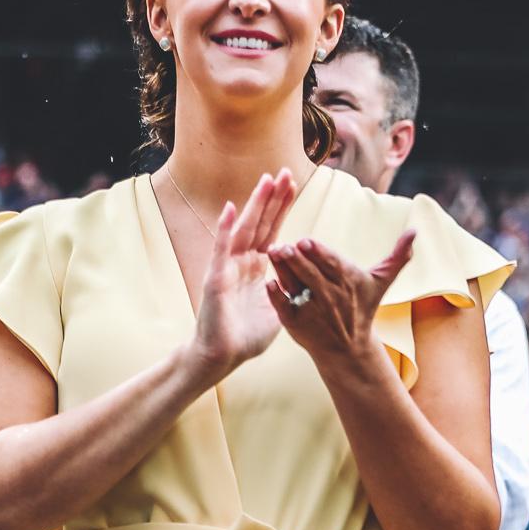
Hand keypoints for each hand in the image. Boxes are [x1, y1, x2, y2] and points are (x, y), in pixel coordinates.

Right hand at [188, 171, 298, 377]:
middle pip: (260, 223)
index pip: (272, 230)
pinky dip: (226, 228)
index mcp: (257, 267)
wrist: (223, 357)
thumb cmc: (247, 337)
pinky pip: (221, 249)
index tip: (292, 184)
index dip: (281, 207)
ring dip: (255, 205)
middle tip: (286, 171)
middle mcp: (241, 262)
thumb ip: (291, 292)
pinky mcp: (215, 278)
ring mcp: (227, 268)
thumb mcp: (280, 310)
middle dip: (272, 198)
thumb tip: (312, 284)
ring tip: (266, 180)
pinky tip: (232, 208)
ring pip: (244, 229)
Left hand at [266, 227, 416, 367]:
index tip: (306, 241)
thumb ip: (397, 256)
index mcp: (349, 282)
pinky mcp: (295, 323)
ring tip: (272, 252)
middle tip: (283, 245)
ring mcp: (312, 310)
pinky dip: (275, 296)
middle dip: (297, 260)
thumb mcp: (381, 282)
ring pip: (295, 285)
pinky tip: (268, 282)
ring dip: (283, 270)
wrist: (349, 348)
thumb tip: (416, 231)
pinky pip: (284, 306)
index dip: (319, 254)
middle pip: (311, 274)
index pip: (333, 265)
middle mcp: (330, 297)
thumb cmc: (363, 307)